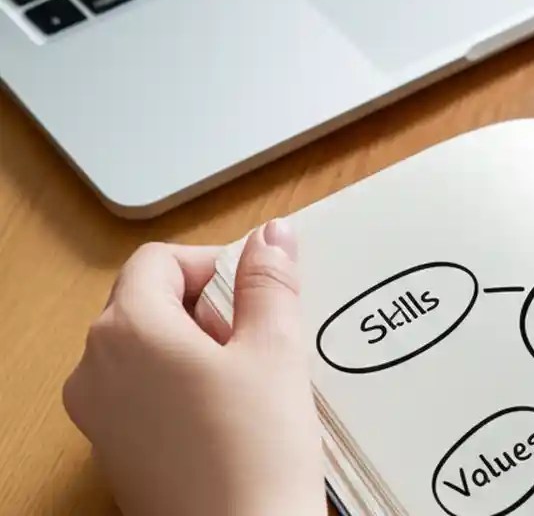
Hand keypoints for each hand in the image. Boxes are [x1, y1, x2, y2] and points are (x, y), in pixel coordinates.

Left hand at [63, 221, 324, 515]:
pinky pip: (141, 392)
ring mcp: (98, 413)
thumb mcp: (276, 350)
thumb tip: (271, 236)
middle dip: (204, 305)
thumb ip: (269, 282)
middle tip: (259, 336)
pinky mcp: (114, 449)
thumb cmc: (254, 457)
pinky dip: (180, 387)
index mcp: (128, 330)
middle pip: (145, 301)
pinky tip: (230, 415)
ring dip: (194, 346)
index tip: (256, 286)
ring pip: (144, 348)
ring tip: (249, 379)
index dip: (213, 262)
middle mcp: (96, 368)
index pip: (159, 260)